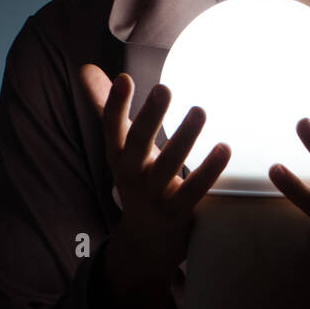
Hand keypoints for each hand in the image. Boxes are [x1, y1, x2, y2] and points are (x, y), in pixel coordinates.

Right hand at [79, 65, 230, 296]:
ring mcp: (153, 196)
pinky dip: (209, 170)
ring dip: (183, 138)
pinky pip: (194, 191)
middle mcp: (131, 175)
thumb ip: (107, 107)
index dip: (114, 105)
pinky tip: (224, 147)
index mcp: (118, 156)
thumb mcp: (121, 146)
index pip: (111, 128)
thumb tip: (85, 68)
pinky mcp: (177, 213)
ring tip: (199, 110)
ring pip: (167, 167)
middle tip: (164, 88)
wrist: (146, 241)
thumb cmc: (138, 179)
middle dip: (148, 117)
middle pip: (137, 145)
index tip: (124, 79)